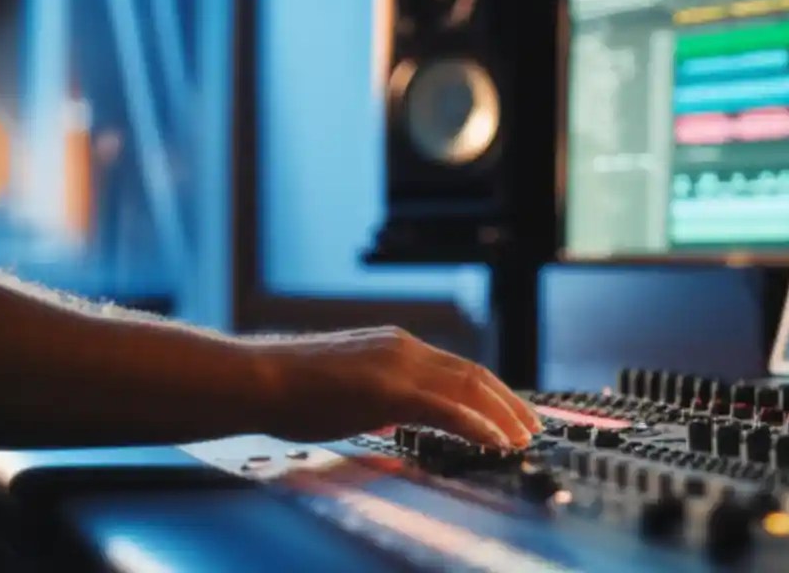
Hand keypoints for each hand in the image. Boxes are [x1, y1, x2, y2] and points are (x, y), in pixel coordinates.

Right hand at [244, 327, 541, 448]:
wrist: (258, 379)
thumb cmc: (290, 389)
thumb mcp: (347, 389)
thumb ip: (376, 398)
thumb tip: (391, 416)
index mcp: (396, 346)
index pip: (457, 367)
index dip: (490, 391)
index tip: (510, 411)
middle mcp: (404, 348)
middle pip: (473, 374)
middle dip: (507, 402)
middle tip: (531, 426)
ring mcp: (398, 365)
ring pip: (468, 387)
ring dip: (501, 414)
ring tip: (521, 438)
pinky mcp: (389, 390)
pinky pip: (447, 409)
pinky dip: (477, 425)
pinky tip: (495, 441)